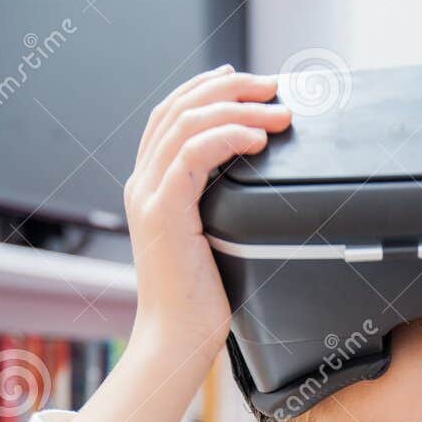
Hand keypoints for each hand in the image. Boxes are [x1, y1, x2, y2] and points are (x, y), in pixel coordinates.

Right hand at [122, 64, 291, 354]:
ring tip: (278, 112)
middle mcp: (143, 184)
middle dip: (229, 89)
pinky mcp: (163, 212)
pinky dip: (228, 137)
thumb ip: (221, 207)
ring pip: (188, 124)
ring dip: (239, 110)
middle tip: (271, 85)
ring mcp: (149, 195)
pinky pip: (195, 155)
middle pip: (180, 109)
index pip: (171, 117)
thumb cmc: (202, 301)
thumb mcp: (214, 241)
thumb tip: (256, 184)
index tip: (242, 81)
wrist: (177, 340)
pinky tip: (256, 138)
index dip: (204, 90)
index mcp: (151, 187)